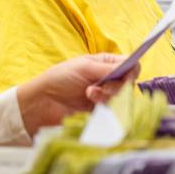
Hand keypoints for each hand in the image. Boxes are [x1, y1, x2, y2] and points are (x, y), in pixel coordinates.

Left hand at [16, 54, 139, 135]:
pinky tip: (90, 104)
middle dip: (116, 86)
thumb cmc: (60, 78)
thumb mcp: (85, 68)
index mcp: (106, 63)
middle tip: (100, 88)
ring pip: (122, 99)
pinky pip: (112, 112)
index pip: (130, 65)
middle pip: (128, 83)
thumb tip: (131, 67)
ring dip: (106, 97)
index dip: (131, 71)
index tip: (125, 77)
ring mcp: (105, 96)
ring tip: (88, 95)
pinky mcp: (101, 112)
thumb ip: (109, 68)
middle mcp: (108, 78)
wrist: (43, 103)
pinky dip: (104, 108)